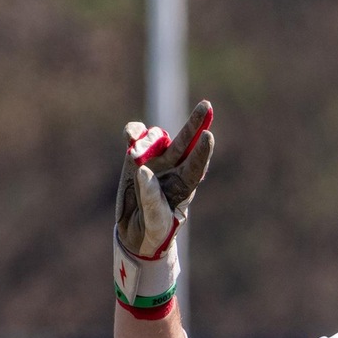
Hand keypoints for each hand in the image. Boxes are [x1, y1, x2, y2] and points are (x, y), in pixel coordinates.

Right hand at [115, 99, 213, 258]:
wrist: (135, 231)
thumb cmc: (153, 230)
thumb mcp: (154, 222)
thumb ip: (151, 199)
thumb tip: (144, 170)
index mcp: (184, 185)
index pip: (196, 165)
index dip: (202, 151)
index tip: (208, 135)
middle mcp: (173, 169)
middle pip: (186, 143)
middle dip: (195, 123)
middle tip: (206, 105)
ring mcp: (155, 160)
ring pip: (157, 138)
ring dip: (148, 139)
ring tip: (134, 154)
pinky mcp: (136, 157)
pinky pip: (136, 136)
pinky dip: (133, 131)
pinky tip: (129, 135)